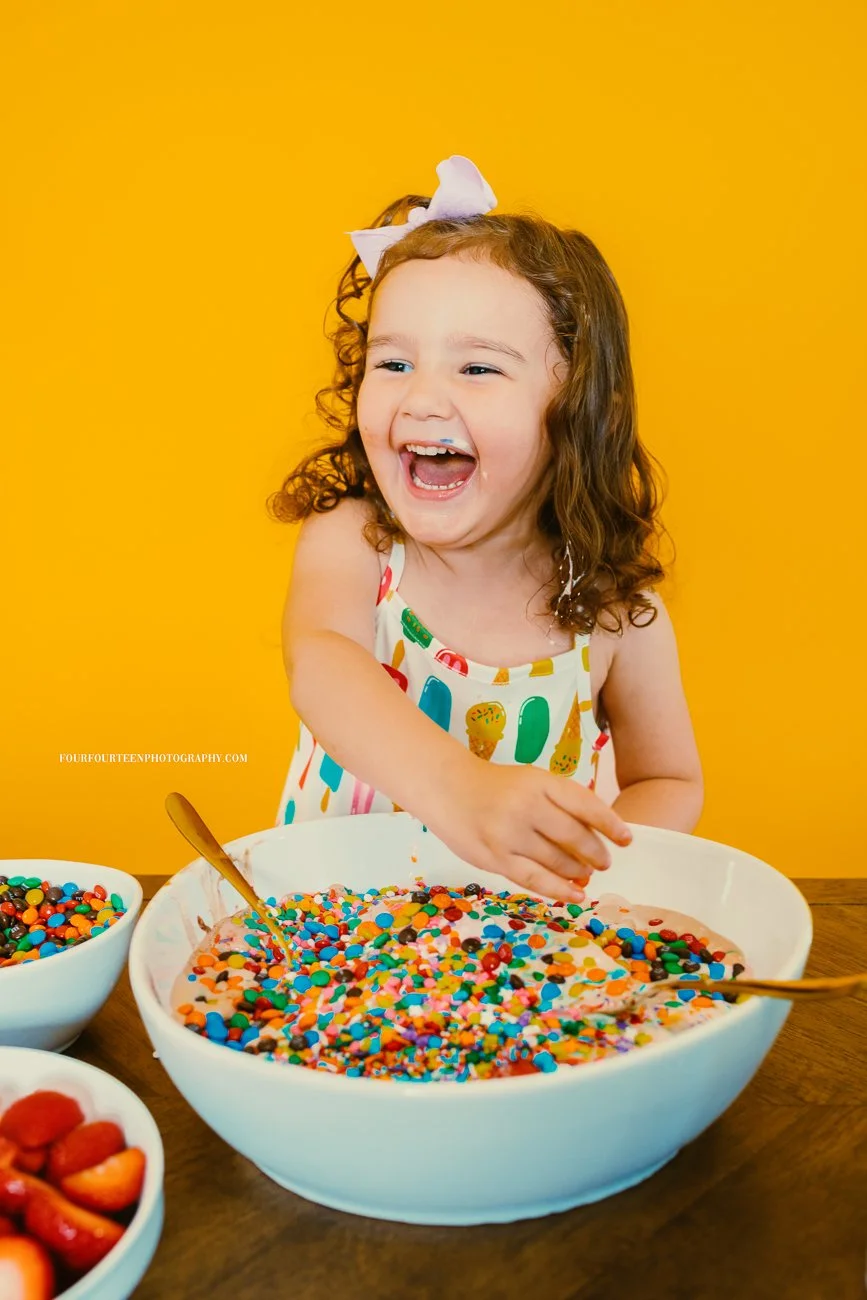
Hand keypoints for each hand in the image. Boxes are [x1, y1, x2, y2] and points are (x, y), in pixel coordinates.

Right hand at [431, 760, 632, 902]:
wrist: (446, 789)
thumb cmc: (495, 787)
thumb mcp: (530, 781)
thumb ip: (559, 803)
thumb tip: (598, 835)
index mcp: (539, 782)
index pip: (585, 805)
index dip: (610, 824)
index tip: (626, 840)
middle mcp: (526, 806)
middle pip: (574, 836)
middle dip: (595, 853)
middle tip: (604, 862)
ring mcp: (509, 834)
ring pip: (557, 861)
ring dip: (578, 871)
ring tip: (586, 875)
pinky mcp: (495, 858)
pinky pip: (534, 879)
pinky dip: (558, 890)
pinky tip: (574, 895)